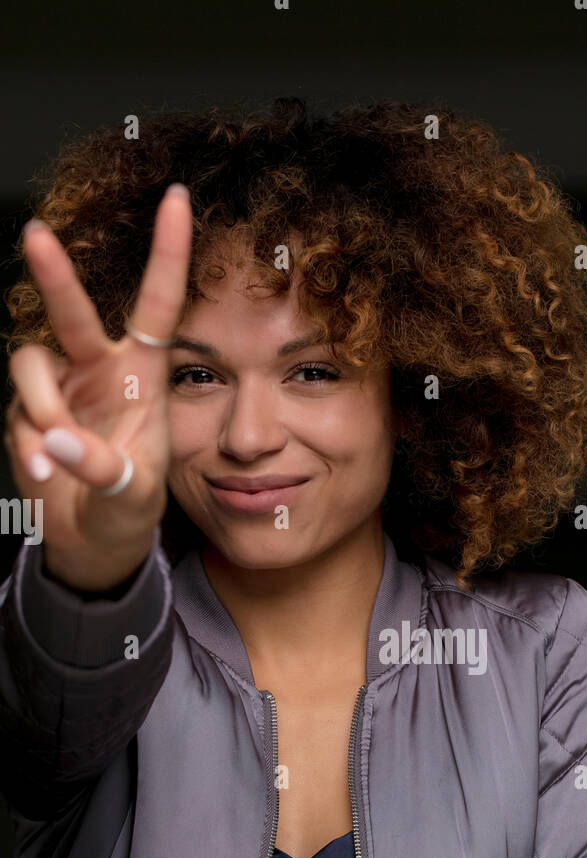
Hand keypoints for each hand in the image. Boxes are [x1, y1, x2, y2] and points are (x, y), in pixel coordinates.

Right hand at [3, 185, 192, 588]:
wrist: (95, 542)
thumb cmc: (129, 507)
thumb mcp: (132, 493)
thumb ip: (100, 468)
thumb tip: (56, 438)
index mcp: (143, 375)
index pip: (158, 304)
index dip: (169, 252)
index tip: (178, 197)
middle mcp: (98, 369)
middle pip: (73, 312)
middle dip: (55, 275)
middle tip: (37, 235)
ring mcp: (58, 388)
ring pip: (31, 364)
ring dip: (42, 406)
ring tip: (58, 452)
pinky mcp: (25, 412)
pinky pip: (18, 414)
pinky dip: (31, 446)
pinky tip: (48, 474)